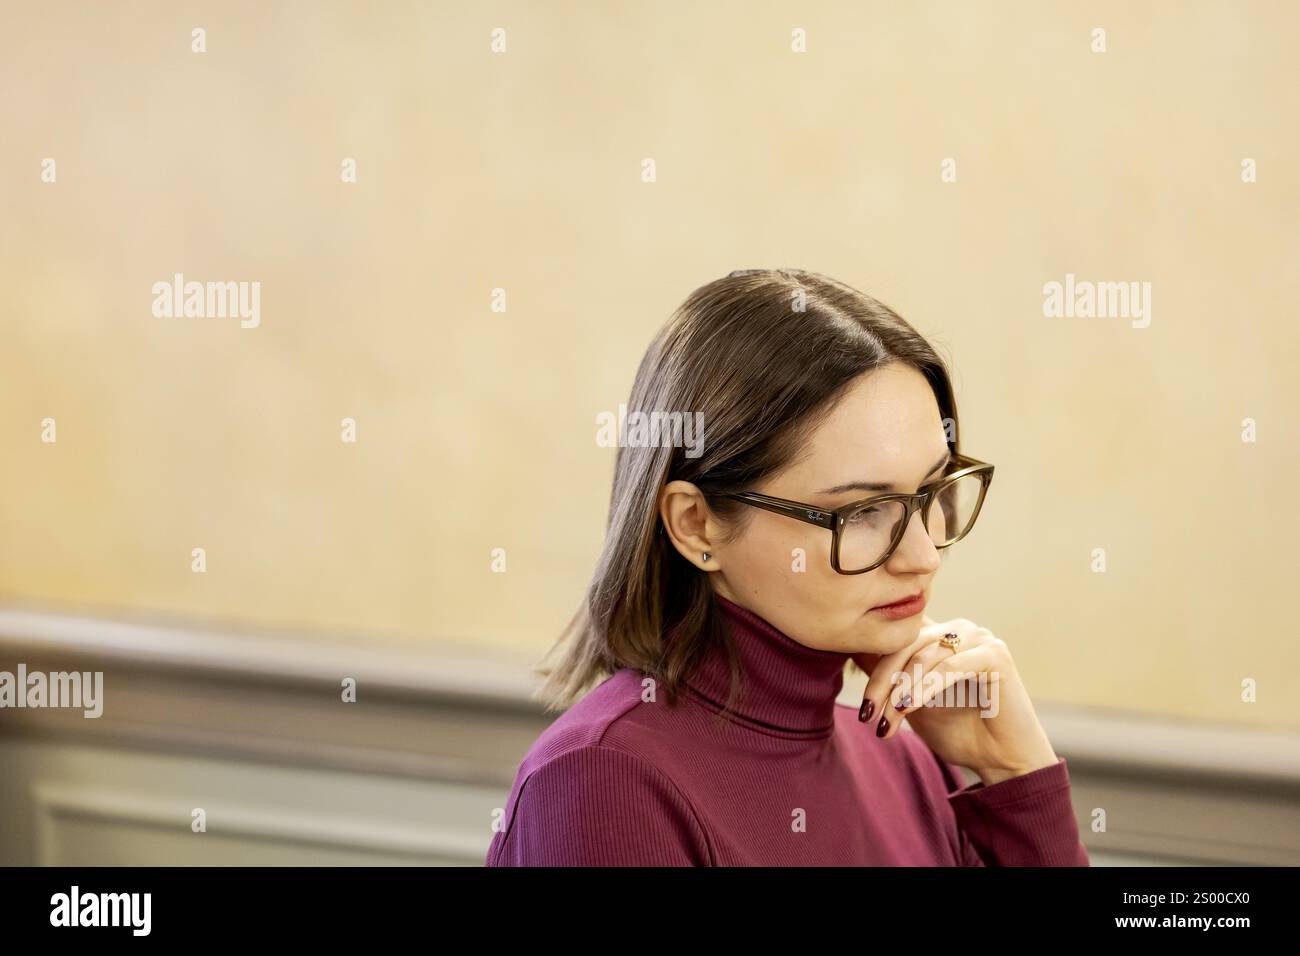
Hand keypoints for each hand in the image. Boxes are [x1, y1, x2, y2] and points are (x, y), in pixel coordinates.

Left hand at [854, 614, 1057, 783]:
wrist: (1001, 761)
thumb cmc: (958, 731)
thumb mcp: (911, 702)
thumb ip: (889, 678)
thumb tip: (849, 651)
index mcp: (940, 635)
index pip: (896, 639)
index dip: (874, 669)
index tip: (864, 709)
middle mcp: (959, 629)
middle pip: (906, 644)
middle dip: (882, 682)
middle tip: (869, 715)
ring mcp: (979, 638)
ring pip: (925, 657)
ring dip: (902, 691)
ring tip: (888, 721)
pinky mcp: (995, 654)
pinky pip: (950, 666)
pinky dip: (927, 687)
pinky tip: (909, 708)